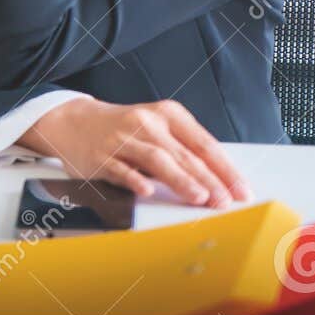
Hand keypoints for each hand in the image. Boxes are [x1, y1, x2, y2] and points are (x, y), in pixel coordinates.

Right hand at [19, 97, 251, 206]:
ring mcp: (123, 139)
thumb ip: (185, 149)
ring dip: (181, 179)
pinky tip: (147, 190)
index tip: (241, 190)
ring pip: (157, 159)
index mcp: (167, 114)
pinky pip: (121, 168)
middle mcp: (146, 122)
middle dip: (209, 180)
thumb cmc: (124, 128)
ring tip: (199, 197)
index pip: (204, 144)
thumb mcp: (157, 128)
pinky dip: (135, 179)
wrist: (73, 121)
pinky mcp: (101, 155)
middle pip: (184, 154)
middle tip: (225, 200)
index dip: (225, 169)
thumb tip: (221, 181)